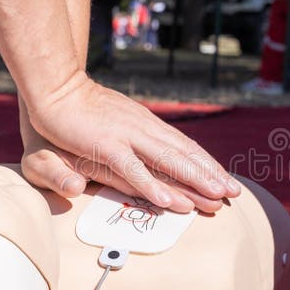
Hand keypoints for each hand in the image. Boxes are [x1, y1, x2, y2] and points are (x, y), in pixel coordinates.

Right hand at [25, 77, 239, 212]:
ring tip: (215, 197)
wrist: (56, 88)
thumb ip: (138, 139)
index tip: (227, 180)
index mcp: (148, 125)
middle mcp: (144, 129)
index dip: (207, 164)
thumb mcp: (120, 122)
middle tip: (234, 193)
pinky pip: (132, 170)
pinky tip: (168, 200)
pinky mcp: (105, 145)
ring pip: (167, 162)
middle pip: (184, 155)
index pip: (185, 146)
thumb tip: (160, 151)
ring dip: (193, 180)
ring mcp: (126, 136)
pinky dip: (151, 185)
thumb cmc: (85, 109)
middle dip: (210, 175)